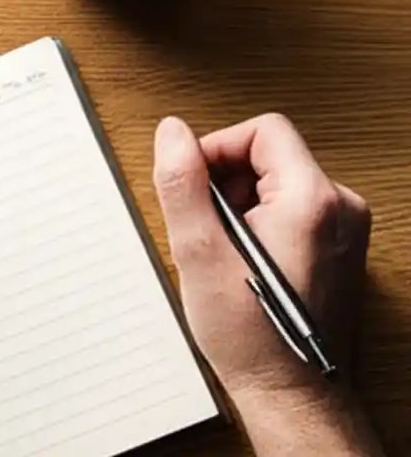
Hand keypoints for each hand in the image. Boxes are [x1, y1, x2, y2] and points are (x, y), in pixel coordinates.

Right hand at [153, 114, 380, 454]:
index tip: (194, 186)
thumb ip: (182, 182)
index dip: (217, 149)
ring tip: (225, 253)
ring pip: (278, 183)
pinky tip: (244, 264)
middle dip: (227, 183)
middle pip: (270, 155)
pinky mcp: (341, 247)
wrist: (290, 391)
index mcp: (311, 200)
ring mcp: (346, 228)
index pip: (262, 130)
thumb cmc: (250, 334)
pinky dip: (261, 225)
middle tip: (206, 230)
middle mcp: (341, 207)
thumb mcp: (197, 251)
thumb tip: (173, 132)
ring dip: (241, 206)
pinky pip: (293, 209)